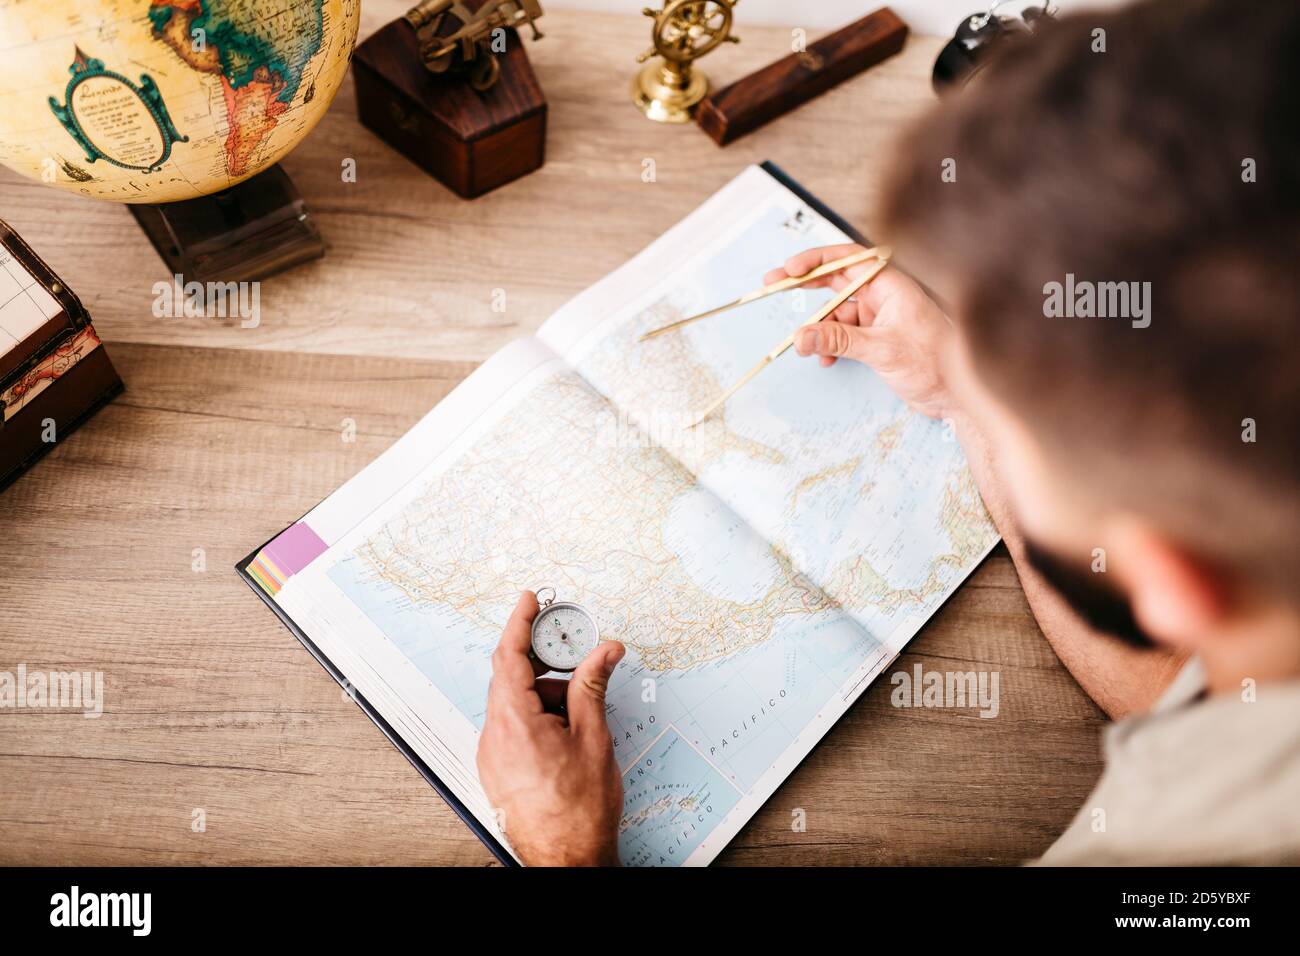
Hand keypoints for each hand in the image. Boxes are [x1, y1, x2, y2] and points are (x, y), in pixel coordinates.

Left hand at [476, 590, 625, 865]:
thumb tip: (604, 650)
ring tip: (584, 715)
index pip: (509, 656)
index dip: (520, 622)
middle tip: (579, 656)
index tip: (530, 599)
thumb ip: (593, 686)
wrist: (566, 860)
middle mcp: (494, 736)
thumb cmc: (580, 810)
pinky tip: (570, 732)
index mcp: (513, 722)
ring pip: (516, 703)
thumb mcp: (593, 737)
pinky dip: (541, 717)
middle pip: (513, 678)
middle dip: (549, 665)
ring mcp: (493, 754)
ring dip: (549, 696)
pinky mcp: (498, 768)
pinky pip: (515, 726)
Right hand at [765, 243, 956, 419]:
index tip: (789, 270)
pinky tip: (825, 360)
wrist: (956, 396)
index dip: (816, 260)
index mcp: (891, 284)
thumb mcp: (882, 349)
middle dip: (804, 285)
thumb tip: (801, 336)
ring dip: (818, 330)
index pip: (847, 259)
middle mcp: (884, 295)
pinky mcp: (875, 338)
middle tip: (771, 284)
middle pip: (835, 280)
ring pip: (835, 314)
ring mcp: (879, 317)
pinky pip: (842, 335)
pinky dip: (829, 346)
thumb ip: (839, 340)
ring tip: (806, 347)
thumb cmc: (936, 364)